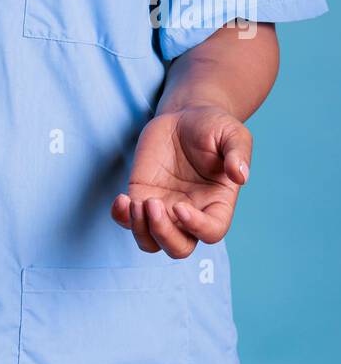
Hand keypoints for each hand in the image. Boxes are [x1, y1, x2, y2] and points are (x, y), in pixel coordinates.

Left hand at [111, 106, 251, 257]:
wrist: (185, 115)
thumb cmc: (213, 127)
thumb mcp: (232, 133)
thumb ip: (238, 153)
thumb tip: (241, 176)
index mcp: (217, 204)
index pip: (212, 232)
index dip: (196, 227)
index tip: (180, 206)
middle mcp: (191, 213)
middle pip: (178, 248)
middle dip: (163, 234)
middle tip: (153, 204)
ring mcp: (164, 207)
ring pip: (151, 242)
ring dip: (140, 230)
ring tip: (134, 202)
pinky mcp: (142, 195)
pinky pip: (128, 220)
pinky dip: (121, 217)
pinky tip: (122, 200)